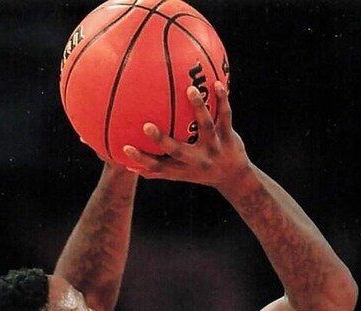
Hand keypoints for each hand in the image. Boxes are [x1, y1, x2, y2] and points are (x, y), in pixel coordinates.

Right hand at [122, 82, 247, 187]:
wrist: (235, 179)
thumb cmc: (200, 171)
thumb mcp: (179, 173)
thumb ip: (156, 169)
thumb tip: (128, 164)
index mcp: (182, 169)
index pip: (159, 166)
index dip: (142, 159)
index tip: (125, 148)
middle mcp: (197, 161)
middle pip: (177, 151)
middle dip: (162, 140)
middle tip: (146, 125)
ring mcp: (213, 148)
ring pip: (205, 127)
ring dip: (198, 108)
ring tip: (190, 89)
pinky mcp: (228, 137)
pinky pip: (225, 115)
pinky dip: (222, 99)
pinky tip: (216, 83)